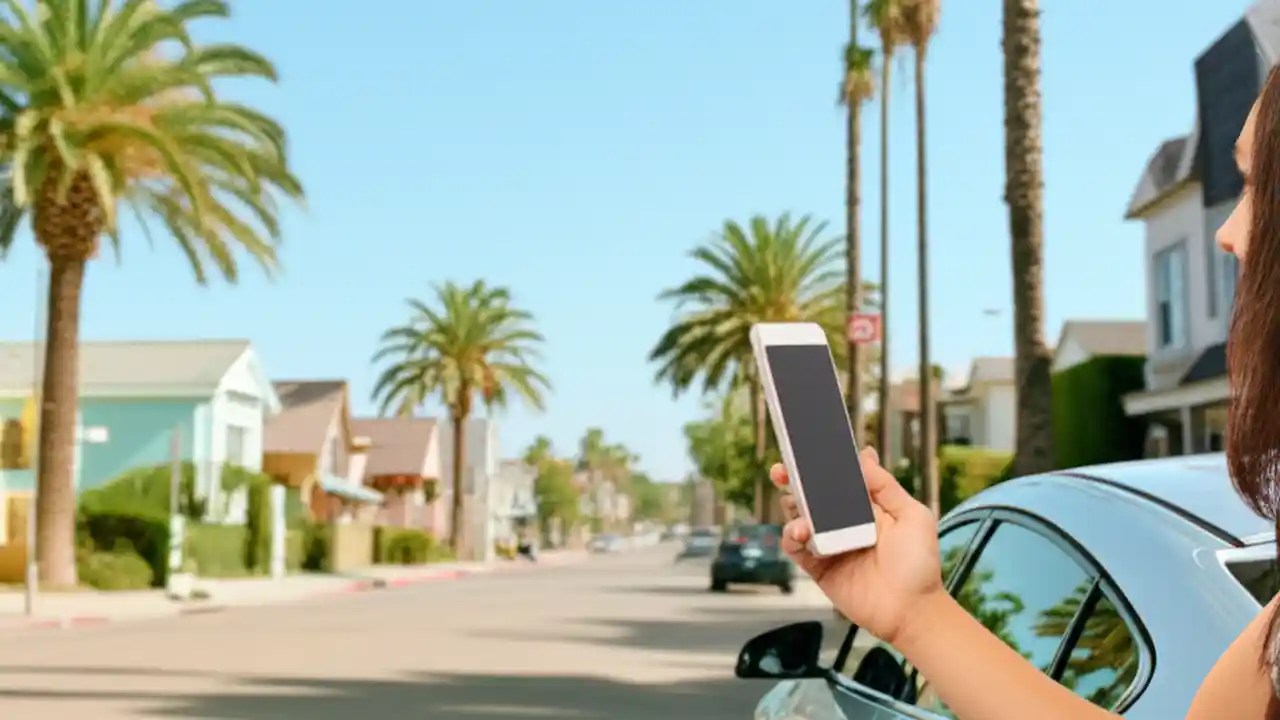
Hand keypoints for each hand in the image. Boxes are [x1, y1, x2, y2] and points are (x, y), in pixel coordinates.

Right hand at [773, 447, 943, 644]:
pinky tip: (799, 533)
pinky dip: (791, 538)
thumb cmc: (919, 563)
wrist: (913, 609)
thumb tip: (864, 453)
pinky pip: (796, 549)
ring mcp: (829, 545)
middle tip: (781, 471)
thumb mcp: (912, 516)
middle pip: (811, 496)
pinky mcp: (818, 568)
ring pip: (798, 519)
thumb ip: (885, 486)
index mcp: (865, 507)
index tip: (805, 451)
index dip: (820, 466)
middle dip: (793, 481)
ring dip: (791, 508)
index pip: (837, 480)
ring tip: (796, 507)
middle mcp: (843, 523)